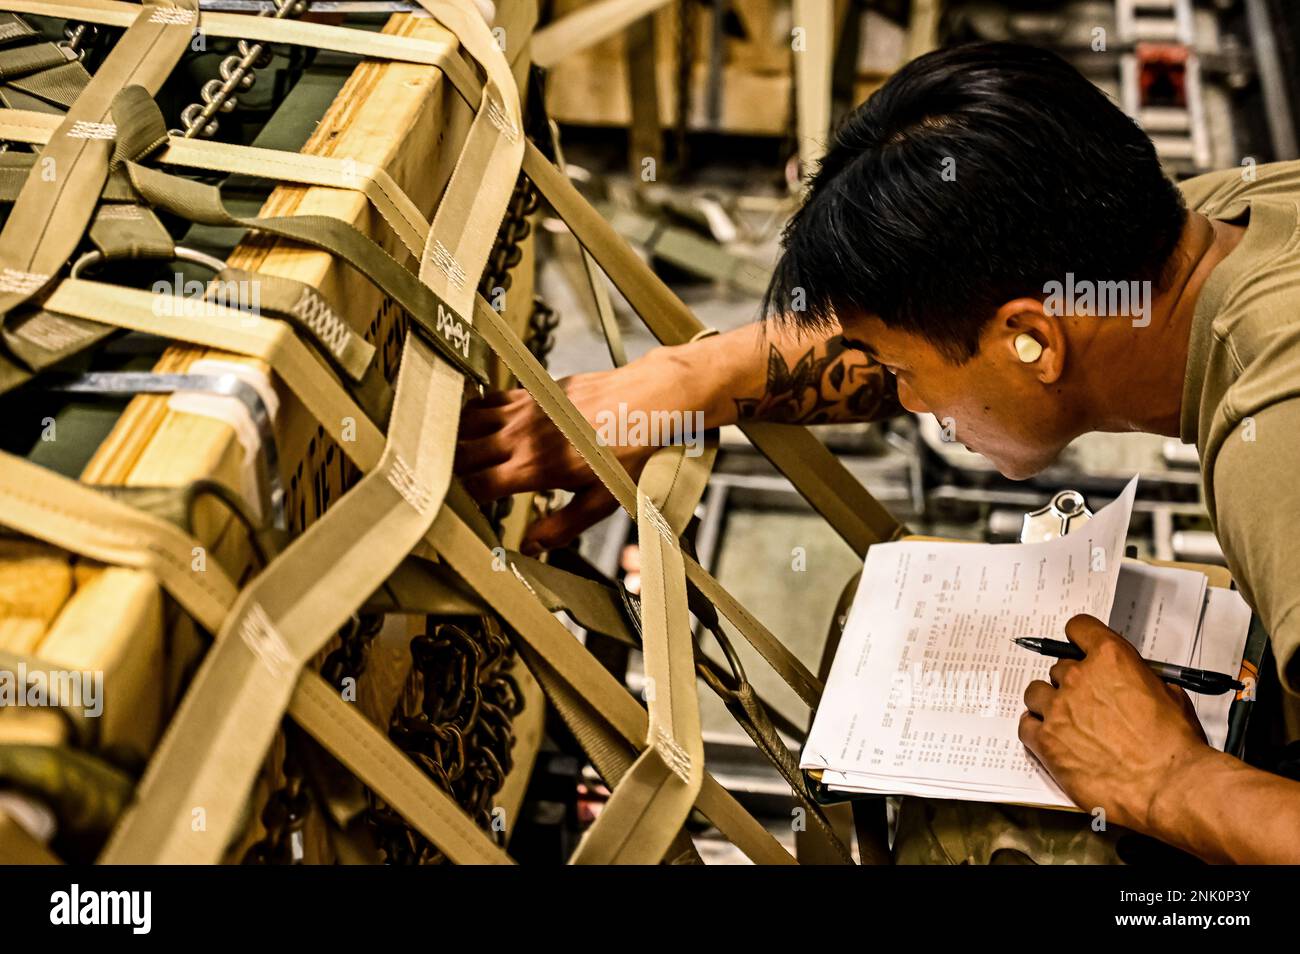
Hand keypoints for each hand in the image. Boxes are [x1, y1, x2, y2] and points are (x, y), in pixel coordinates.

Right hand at [456, 350, 702, 552]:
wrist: (650, 401)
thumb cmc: (630, 450)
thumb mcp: (600, 500)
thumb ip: (561, 527)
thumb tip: (531, 549)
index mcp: (534, 467)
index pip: (476, 486)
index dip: (464, 501)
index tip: (463, 511)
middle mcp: (522, 436)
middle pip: (463, 453)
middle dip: (452, 471)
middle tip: (452, 486)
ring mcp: (525, 410)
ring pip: (469, 422)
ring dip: (459, 440)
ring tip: (459, 457)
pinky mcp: (534, 391)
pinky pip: (491, 399)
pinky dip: (477, 412)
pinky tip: (481, 425)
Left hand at [1018, 614, 1212, 831]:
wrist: (1166, 787)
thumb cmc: (1173, 748)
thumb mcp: (1170, 697)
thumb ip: (1143, 681)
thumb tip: (1136, 683)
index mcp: (1110, 659)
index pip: (1079, 628)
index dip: (1079, 638)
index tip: (1078, 646)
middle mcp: (1078, 678)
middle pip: (1060, 668)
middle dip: (1072, 683)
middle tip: (1088, 703)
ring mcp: (1057, 708)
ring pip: (1036, 693)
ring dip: (1049, 703)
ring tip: (1067, 721)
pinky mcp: (1045, 740)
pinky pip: (1025, 725)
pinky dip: (1034, 728)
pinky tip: (1050, 737)